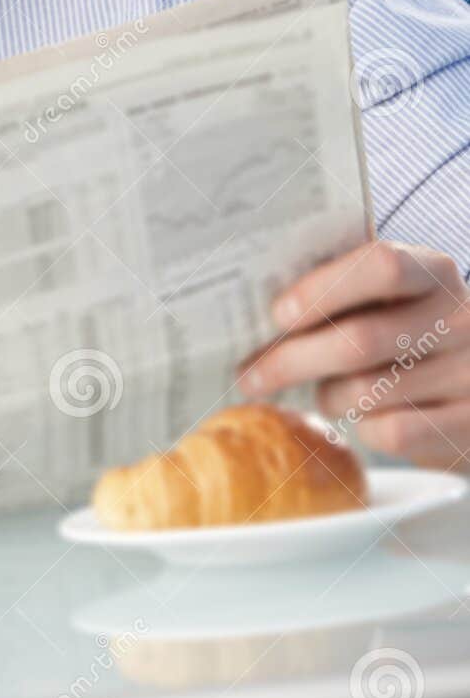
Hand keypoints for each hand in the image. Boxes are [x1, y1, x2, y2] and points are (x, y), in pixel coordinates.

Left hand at [237, 240, 469, 469]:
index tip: (277, 315)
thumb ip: (343, 291)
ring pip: (367, 391)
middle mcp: (460, 318)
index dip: (322, 290)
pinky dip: (364, 429)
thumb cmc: (411, 334)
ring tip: (323, 393)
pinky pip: (392, 433)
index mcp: (433, 272)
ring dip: (327, 396)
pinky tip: (365, 418)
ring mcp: (469, 373)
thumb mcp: (392, 301)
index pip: (380, 264)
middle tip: (251, 374)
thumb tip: (258, 311)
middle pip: (360, 340)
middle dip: (292, 360)